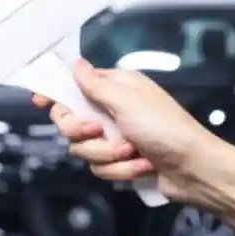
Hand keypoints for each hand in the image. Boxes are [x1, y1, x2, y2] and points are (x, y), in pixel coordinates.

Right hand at [31, 59, 224, 203]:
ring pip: (83, 149)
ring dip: (107, 155)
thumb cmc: (168, 130)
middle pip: (70, 121)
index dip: (55, 93)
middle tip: (99, 132)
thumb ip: (95, 84)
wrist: (195, 171)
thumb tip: (76, 64)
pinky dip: (120, 170)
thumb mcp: (127, 102)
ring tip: (132, 153)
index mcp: (116, 89)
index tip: (39, 101)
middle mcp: (113, 110)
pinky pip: (100, 167)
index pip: (74, 86)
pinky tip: (141, 166)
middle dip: (83, 133)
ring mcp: (117, 137)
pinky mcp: (122, 161)